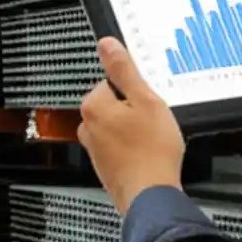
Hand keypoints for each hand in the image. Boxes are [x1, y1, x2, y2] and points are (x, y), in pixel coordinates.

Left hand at [79, 37, 185, 214]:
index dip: (136, 92)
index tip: (148, 104)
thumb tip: (107, 45)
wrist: (151, 196)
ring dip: (135, 131)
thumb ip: (124, 70)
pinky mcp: (105, 166)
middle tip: (153, 123)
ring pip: (119, 126)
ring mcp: (95, 148)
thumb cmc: (151, 151)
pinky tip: (149, 155)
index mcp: (94, 106)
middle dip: (135, 111)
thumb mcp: (145, 100)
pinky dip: (134, 148)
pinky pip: (121, 146)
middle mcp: (88, 127)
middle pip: (115, 104)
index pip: (113, 82)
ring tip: (152, 142)